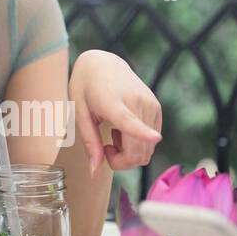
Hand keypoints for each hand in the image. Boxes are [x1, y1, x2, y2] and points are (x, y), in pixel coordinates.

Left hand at [69, 50, 161, 173]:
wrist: (103, 63)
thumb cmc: (86, 88)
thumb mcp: (80, 114)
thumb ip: (89, 143)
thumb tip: (94, 172)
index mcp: (113, 102)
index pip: (129, 120)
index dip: (142, 132)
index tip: (154, 138)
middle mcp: (137, 102)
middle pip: (139, 150)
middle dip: (122, 161)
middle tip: (105, 148)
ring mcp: (151, 105)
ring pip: (148, 150)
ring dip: (129, 152)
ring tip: (114, 133)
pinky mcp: (157, 108)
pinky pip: (152, 142)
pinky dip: (138, 143)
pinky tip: (124, 128)